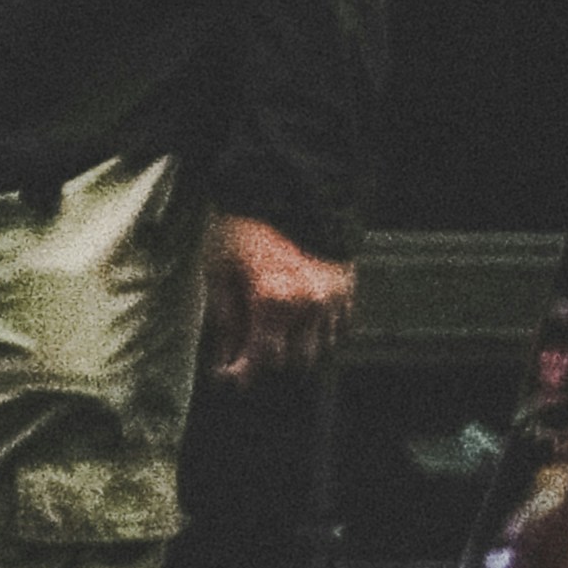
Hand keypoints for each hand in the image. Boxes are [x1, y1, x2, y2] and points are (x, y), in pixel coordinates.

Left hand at [200, 211, 356, 388]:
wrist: (280, 189)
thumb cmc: (242, 228)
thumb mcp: (219, 271)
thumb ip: (226, 320)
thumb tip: (226, 360)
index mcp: (274, 300)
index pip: (264, 358)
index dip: (244, 372)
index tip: (228, 378)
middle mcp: (310, 304)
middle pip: (296, 360)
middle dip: (270, 355)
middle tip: (249, 341)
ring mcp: (334, 297)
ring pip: (322, 348)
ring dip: (298, 345)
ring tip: (274, 322)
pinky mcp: (348, 288)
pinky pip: (341, 328)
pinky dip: (321, 330)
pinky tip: (300, 315)